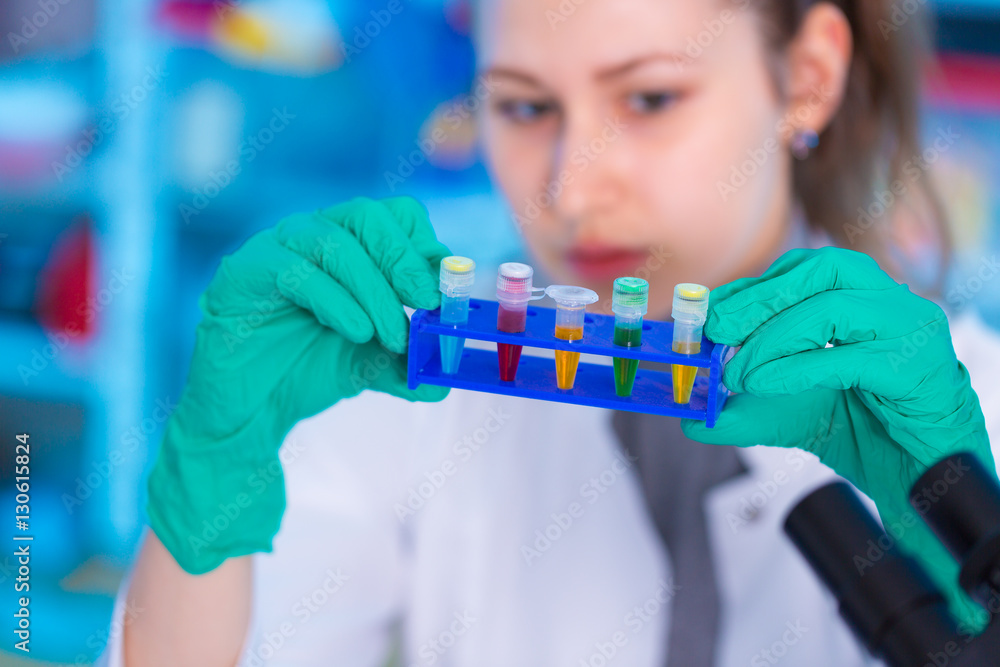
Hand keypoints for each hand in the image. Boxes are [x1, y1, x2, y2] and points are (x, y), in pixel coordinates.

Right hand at [147, 197, 449, 573]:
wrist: (248, 412)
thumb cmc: (306, 373)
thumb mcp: (372, 365)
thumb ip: (411, 364)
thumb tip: (446, 379)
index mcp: (348, 244)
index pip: (395, 215)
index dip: (423, 245)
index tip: (443, 289)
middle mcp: (311, 235)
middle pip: (366, 215)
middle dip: (403, 258)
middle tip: (428, 303)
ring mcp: (274, 248)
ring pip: (333, 240)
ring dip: (374, 289)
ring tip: (390, 336)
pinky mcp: (243, 272)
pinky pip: (293, 270)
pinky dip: (336, 300)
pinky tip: (356, 332)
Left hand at [682, 247, 993, 623]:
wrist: (918, 475)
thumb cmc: (863, 430)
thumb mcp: (787, 414)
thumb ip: (740, 412)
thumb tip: (690, 418)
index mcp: (861, 298)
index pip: (803, 268)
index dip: (752, 285)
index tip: (710, 310)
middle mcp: (889, 302)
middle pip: (823, 269)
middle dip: (760, 297)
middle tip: (717, 329)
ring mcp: (909, 328)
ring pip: (833, 306)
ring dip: (773, 336)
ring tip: (739, 371)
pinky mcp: (917, 366)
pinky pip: (847, 357)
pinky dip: (796, 368)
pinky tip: (764, 383)